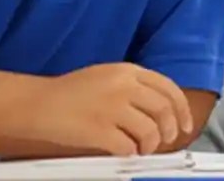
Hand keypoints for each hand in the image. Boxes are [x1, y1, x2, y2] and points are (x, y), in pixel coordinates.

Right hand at [25, 63, 191, 155]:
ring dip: (151, 144)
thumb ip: (135, 86)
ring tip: (143, 148)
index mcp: (128, 71)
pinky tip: (125, 152)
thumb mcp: (108, 76)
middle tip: (167, 140)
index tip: (185, 124)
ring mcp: (111, 108)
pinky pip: (127, 146)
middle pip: (164, 110)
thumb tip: (164, 108)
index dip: (182, 109)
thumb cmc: (72, 92)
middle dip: (171, 129)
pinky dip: (131, 152)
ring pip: (150, 131)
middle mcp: (124, 86)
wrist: (38, 103)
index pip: (169, 89)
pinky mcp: (98, 130)